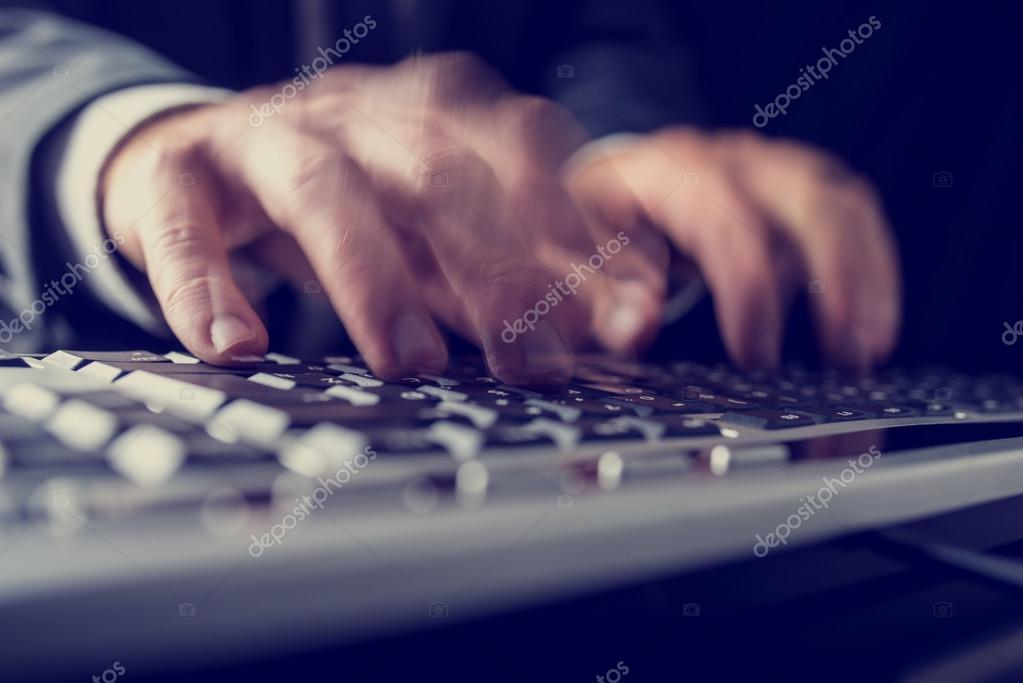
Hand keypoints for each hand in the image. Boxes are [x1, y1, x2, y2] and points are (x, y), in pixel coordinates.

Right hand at [102, 54, 665, 382]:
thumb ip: (513, 275)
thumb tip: (610, 331)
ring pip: (325, 191)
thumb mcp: (437, 238)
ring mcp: (270, 139)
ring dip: (372, 277)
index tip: (633, 320)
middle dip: (499, 270)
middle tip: (537, 360)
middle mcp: (361, 118)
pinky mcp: (180, 174)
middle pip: (440, 176)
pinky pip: (189, 224)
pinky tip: (236, 343)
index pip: (530, 166)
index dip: (587, 242)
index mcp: (437, 121)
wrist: (201, 160)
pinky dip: (208, 281)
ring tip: (408, 363)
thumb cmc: (345, 205)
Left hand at [565, 128, 900, 368]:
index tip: (755, 355)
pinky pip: (853, 220)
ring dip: (866, 279)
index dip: (748, 285)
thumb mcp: (578, 249)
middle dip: (838, 277)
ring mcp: (773, 170)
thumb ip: (603, 293)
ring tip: (867, 353)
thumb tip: (637, 330)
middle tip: (845, 355)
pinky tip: (871, 329)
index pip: (724, 215)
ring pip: (843, 205)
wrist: (619, 179)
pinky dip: (871, 273)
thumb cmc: (601, 220)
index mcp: (668, 170)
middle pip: (807, 196)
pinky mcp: (800, 192)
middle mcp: (732, 161)